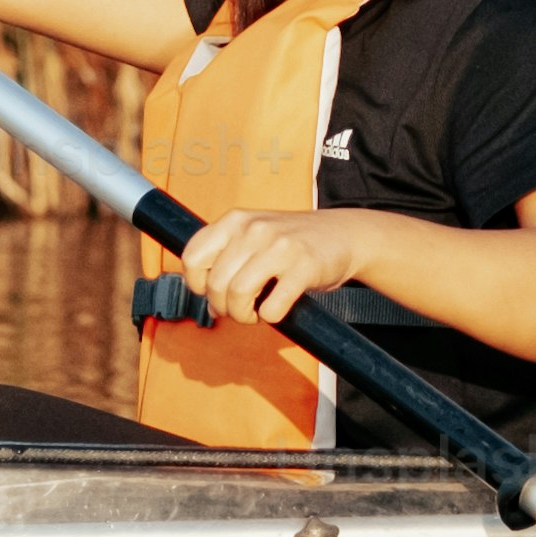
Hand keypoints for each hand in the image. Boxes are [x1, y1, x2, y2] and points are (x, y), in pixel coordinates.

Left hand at [175, 208, 380, 332]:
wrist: (343, 235)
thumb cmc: (291, 242)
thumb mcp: (253, 234)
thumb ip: (225, 256)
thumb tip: (207, 299)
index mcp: (235, 220)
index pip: (192, 258)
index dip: (197, 284)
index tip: (214, 292)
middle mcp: (254, 229)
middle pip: (215, 284)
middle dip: (224, 307)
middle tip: (241, 309)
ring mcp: (279, 247)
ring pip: (238, 296)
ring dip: (245, 315)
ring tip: (256, 312)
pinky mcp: (303, 267)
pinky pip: (272, 308)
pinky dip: (271, 317)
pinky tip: (278, 308)